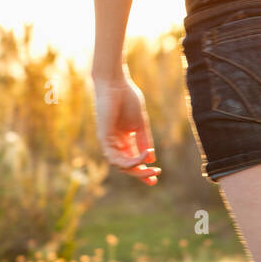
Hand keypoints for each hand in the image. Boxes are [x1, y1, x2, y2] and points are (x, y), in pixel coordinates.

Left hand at [92, 69, 160, 185]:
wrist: (115, 84)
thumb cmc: (127, 99)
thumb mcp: (140, 124)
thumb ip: (144, 141)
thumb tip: (151, 159)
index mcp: (123, 138)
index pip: (132, 159)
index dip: (143, 169)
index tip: (156, 177)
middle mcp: (115, 142)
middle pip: (127, 165)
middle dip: (141, 174)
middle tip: (155, 177)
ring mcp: (108, 142)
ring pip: (121, 165)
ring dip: (137, 170)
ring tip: (153, 169)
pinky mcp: (104, 139)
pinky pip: (116, 158)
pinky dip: (131, 160)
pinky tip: (145, 156)